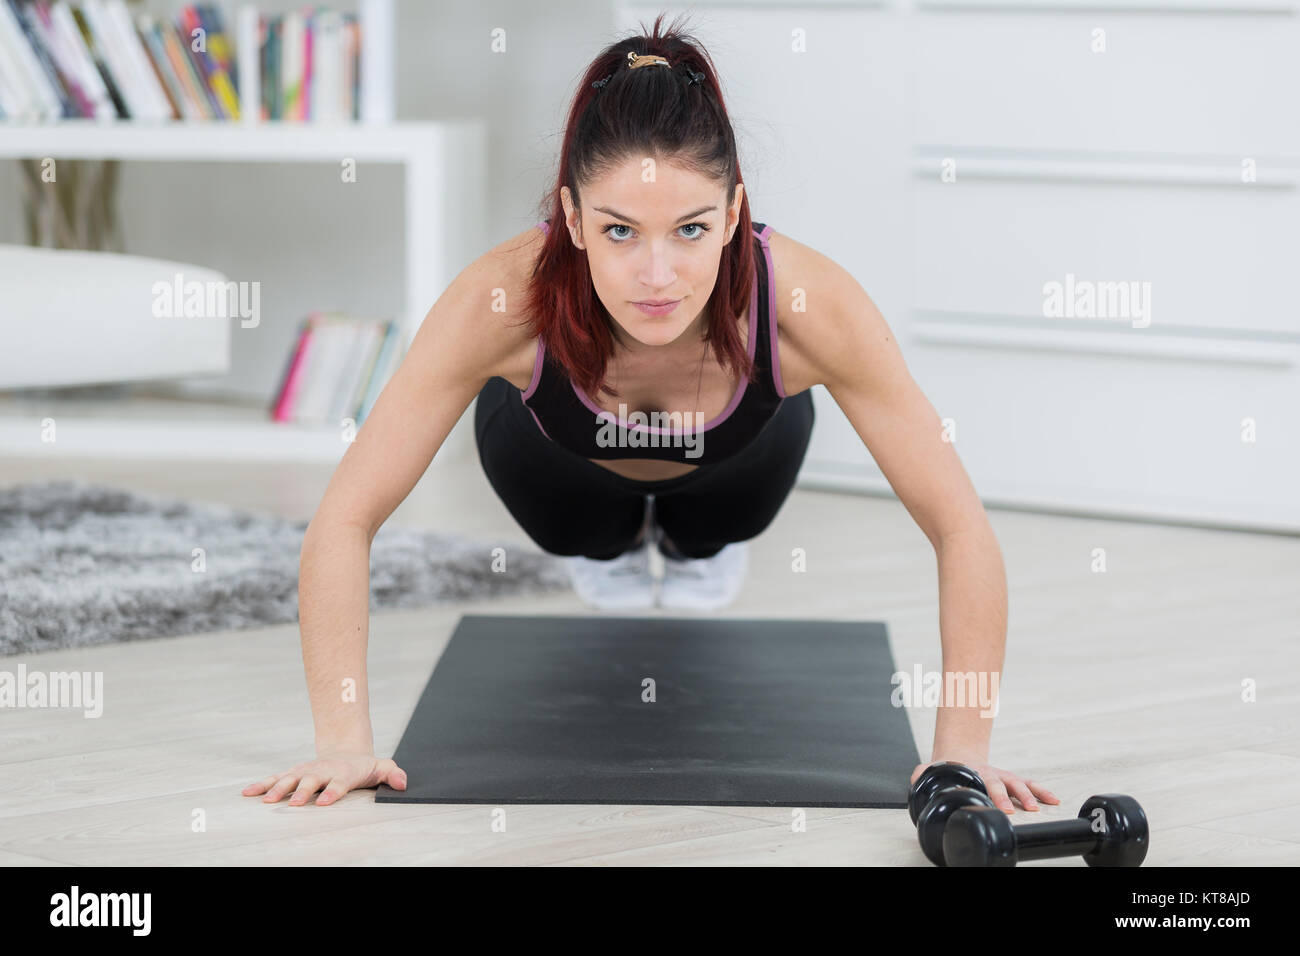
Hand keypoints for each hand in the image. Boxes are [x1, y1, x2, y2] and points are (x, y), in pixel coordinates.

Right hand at [242, 752, 407, 806]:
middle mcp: (322, 771)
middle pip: (311, 781)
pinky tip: (247, 793)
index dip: (332, 791)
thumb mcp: (382, 767)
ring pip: (290, 779)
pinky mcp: (294, 773)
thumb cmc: (364, 766)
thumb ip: (393, 774)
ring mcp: (306, 771)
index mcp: (344, 772)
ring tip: (266, 801)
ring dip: (277, 789)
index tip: (322, 802)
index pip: (339, 783)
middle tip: (291, 804)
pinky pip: (276, 779)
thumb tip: (403, 783)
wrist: (345, 751)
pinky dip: (261, 785)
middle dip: (302, 791)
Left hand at [910, 758, 1058, 814]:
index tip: (986, 803)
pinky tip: (1053, 800)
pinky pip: (1029, 784)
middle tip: (1010, 809)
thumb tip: (915, 779)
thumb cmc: (949, 769)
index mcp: (972, 774)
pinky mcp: (1012, 780)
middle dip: (1004, 796)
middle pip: (998, 784)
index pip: (977, 784)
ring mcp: (1002, 777)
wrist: (961, 756)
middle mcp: (990, 775)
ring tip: (1037, 807)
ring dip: (1028, 795)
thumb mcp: (932, 768)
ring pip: (1017, 783)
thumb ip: (922, 773)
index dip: (982, 793)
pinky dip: (1042, 791)